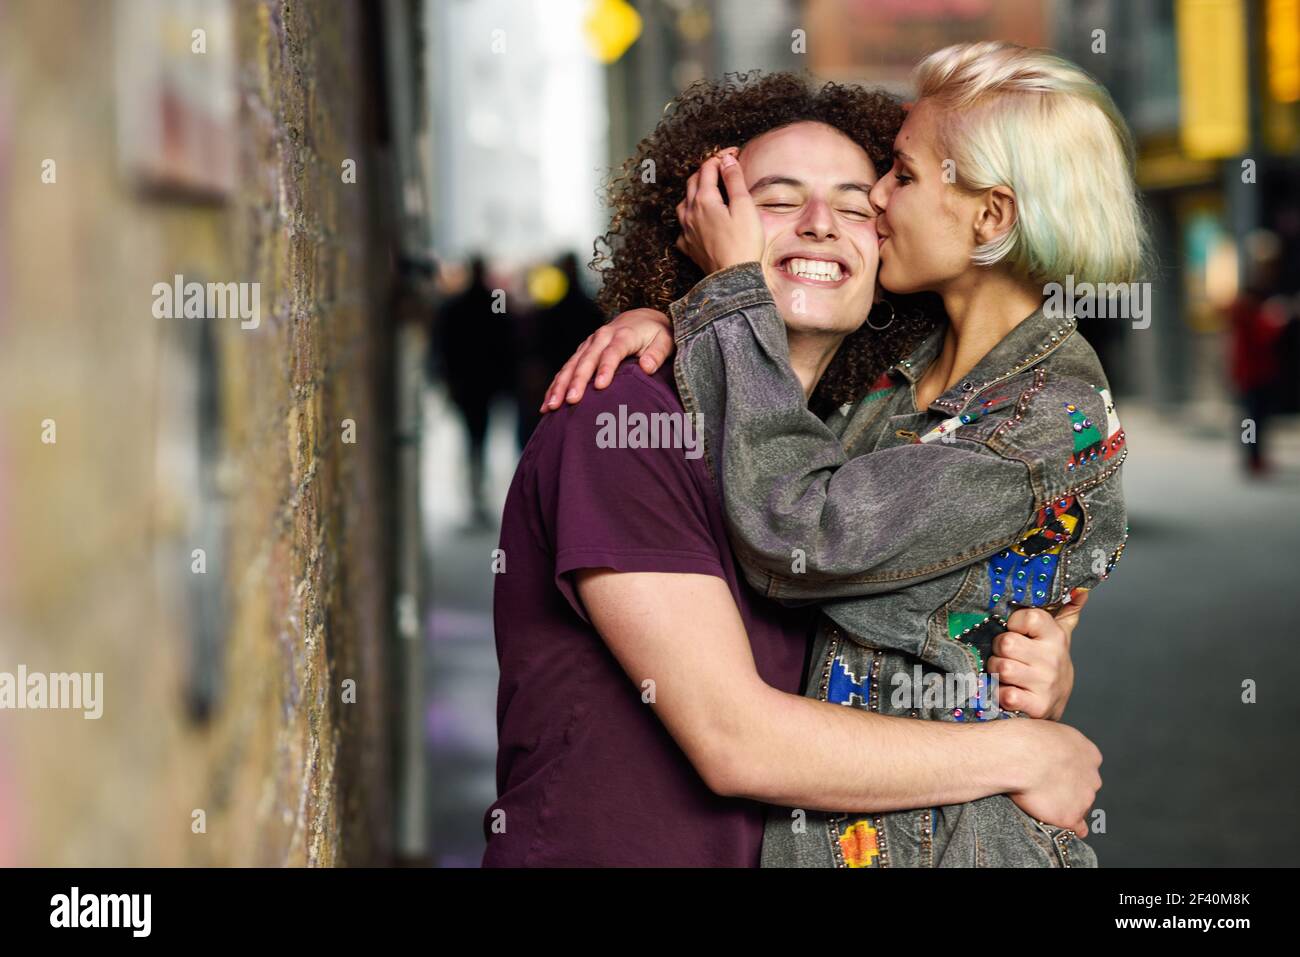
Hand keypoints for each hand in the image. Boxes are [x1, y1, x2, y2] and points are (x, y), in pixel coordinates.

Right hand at [540, 308, 672, 410]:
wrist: (642, 318)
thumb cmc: (656, 334)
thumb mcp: (665, 341)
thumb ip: (657, 354)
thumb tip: (647, 367)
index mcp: (623, 335)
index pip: (612, 352)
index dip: (606, 368)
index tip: (600, 386)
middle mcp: (602, 337)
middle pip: (587, 360)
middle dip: (577, 381)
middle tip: (571, 401)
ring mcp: (589, 344)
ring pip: (571, 365)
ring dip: (560, 385)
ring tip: (552, 406)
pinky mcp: (582, 351)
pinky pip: (566, 368)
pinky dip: (556, 385)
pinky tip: (547, 403)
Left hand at [675, 150, 763, 273]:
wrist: (733, 278)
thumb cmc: (743, 243)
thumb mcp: (744, 206)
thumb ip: (733, 180)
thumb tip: (726, 160)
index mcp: (704, 199)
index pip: (708, 168)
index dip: (720, 157)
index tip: (734, 153)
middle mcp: (690, 212)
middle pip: (693, 182)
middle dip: (707, 170)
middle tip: (723, 168)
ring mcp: (686, 230)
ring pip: (683, 202)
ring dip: (694, 192)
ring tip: (708, 191)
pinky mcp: (688, 247)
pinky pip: (682, 226)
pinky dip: (689, 218)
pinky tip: (697, 221)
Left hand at [987, 588, 1088, 720]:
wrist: (1055, 702)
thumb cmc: (1048, 661)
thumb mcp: (1059, 632)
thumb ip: (1066, 608)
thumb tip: (1081, 588)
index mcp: (1056, 636)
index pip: (1027, 616)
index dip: (1014, 623)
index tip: (1017, 631)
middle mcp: (1053, 658)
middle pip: (1006, 643)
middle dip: (999, 650)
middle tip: (1006, 655)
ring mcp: (1046, 683)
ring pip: (1002, 668)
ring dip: (996, 672)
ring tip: (1005, 672)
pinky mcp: (1038, 706)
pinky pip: (1005, 695)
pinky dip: (1000, 694)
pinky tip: (1007, 691)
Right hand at [1006, 719, 1101, 836]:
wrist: (1020, 755)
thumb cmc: (1027, 738)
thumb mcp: (1048, 729)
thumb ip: (1057, 742)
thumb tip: (1046, 747)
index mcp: (1089, 753)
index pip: (1085, 766)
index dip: (1068, 769)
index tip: (1054, 770)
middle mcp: (1093, 777)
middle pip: (1085, 787)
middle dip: (1070, 788)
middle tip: (1046, 785)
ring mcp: (1084, 798)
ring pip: (1080, 806)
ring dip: (1065, 805)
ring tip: (1040, 800)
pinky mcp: (1070, 816)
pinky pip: (1076, 827)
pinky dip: (1071, 827)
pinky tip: (1060, 825)